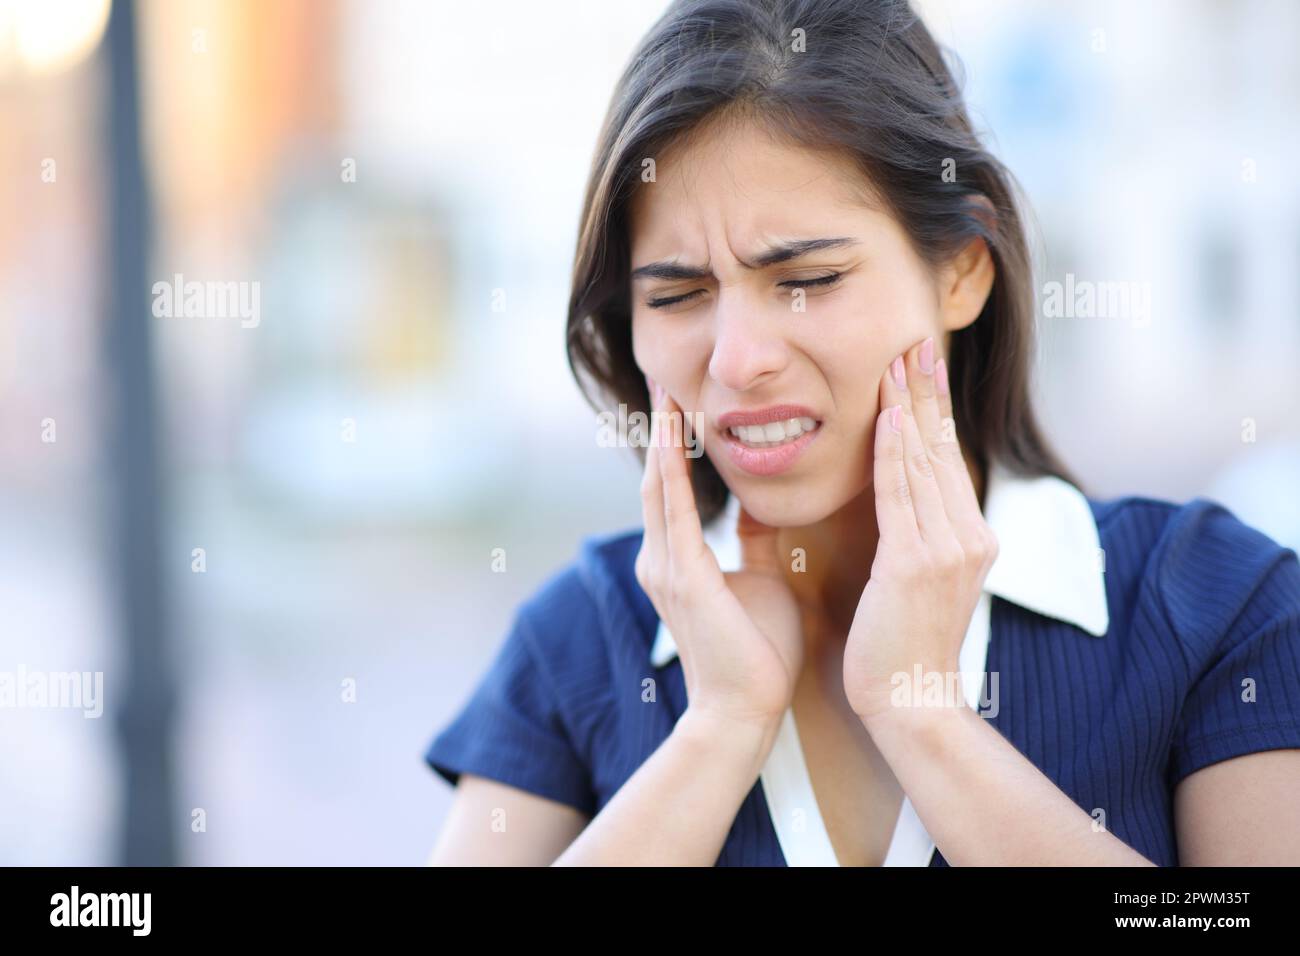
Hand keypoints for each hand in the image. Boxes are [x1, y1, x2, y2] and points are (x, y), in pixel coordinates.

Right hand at [636, 377, 803, 730]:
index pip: (673, 490)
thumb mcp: (759, 581)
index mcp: (679, 561)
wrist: (745, 711)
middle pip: (656, 480)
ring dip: (663, 439)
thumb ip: (754, 543)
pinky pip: (675, 511)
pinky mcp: (681, 578)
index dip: (674, 445)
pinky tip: (676, 435)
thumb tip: (761, 508)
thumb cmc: (758, 652)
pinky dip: (673, 469)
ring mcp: (664, 569)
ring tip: (665, 394)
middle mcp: (661, 560)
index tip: (680, 401)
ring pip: (659, 488)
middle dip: (660, 430)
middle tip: (663, 380)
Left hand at [842, 336, 998, 727]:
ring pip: (923, 464)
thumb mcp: (916, 583)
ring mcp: (947, 550)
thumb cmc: (902, 646)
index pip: (947, 461)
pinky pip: (901, 495)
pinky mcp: (916, 565)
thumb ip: (916, 538)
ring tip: (898, 362)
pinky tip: (888, 416)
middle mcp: (969, 537)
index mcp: (971, 538)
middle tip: (914, 343)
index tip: (921, 367)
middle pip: (941, 451)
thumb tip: (900, 503)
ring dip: (908, 408)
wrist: (912, 702)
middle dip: (926, 394)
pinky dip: (894, 452)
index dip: (933, 411)